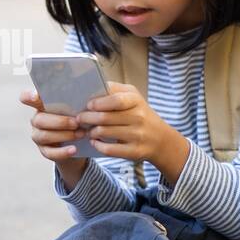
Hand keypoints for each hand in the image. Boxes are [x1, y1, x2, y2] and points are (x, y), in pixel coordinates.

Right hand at [19, 89, 87, 170]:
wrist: (80, 143)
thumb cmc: (77, 119)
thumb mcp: (76, 108)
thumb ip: (74, 101)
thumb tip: (86, 95)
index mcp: (41, 106)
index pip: (27, 98)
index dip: (28, 97)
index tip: (35, 97)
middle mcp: (37, 120)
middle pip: (39, 120)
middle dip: (59, 121)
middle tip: (77, 122)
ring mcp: (38, 136)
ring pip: (44, 136)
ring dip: (64, 135)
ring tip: (81, 134)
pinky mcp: (45, 151)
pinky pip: (50, 152)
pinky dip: (63, 151)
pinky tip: (74, 149)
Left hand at [74, 82, 189, 181]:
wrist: (160, 139)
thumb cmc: (140, 114)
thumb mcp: (132, 97)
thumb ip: (113, 90)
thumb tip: (90, 88)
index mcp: (136, 101)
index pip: (116, 100)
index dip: (99, 103)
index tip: (88, 105)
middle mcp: (139, 117)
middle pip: (105, 118)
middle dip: (88, 118)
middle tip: (79, 118)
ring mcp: (137, 135)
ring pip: (105, 133)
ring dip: (91, 132)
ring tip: (87, 130)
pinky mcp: (134, 151)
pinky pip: (109, 150)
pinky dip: (98, 145)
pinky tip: (94, 142)